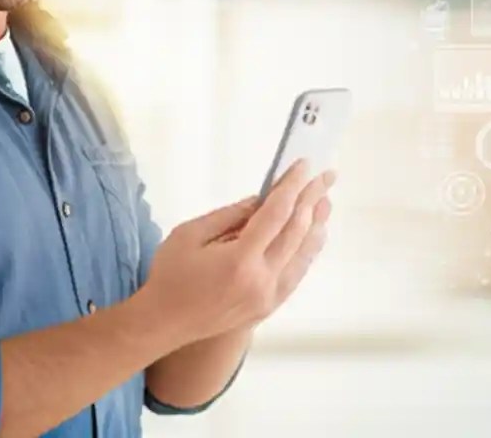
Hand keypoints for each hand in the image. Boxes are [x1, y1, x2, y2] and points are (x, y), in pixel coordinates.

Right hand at [140, 160, 335, 344]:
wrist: (164, 325)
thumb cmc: (170, 276)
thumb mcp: (189, 234)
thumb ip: (229, 215)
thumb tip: (262, 200)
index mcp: (239, 259)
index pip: (276, 214)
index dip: (293, 186)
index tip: (304, 166)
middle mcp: (261, 280)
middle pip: (297, 232)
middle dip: (313, 200)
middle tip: (325, 177)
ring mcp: (268, 297)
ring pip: (304, 255)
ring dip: (317, 225)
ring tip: (326, 201)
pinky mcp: (269, 307)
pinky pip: (296, 274)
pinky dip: (307, 251)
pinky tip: (313, 236)